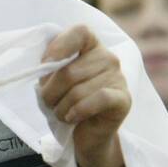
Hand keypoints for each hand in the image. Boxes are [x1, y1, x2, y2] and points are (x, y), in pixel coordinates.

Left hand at [39, 25, 130, 166]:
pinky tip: (72, 118)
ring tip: (61, 113)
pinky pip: (97, 99)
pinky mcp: (123, 99)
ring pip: (78, 90)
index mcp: (90, 46)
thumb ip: (50, 67)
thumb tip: (44, 64)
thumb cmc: (67, 102)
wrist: (86, 134)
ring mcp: (118, 77)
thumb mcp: (53, 81)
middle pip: (69, 71)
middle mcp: (108, 57)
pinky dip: (78, 111)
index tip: (46, 65)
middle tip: (49, 103)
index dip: (60, 46)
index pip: (80, 32)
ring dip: (61, 107)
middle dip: (50, 93)